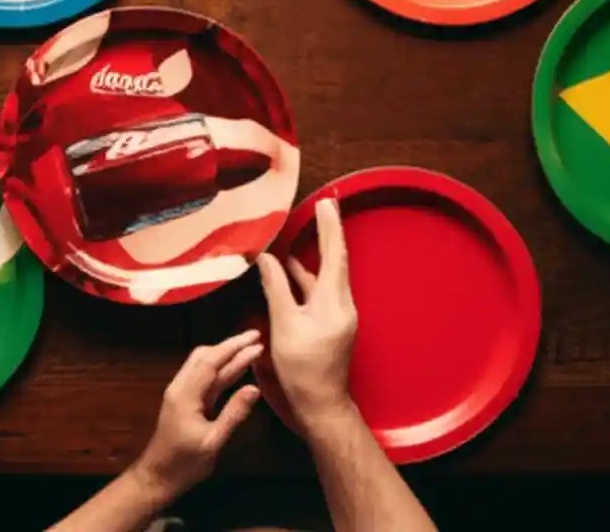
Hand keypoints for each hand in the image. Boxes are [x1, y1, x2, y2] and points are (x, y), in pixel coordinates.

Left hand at [132, 330, 263, 498]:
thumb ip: (233, 413)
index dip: (233, 347)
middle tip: (256, 337)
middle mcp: (181, 387)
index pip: (210, 361)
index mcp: (185, 394)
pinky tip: (238, 368)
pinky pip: (206, 379)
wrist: (158, 476)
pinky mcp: (187, 401)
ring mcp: (183, 393)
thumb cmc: (184, 463)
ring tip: (252, 348)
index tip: (254, 337)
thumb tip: (255, 387)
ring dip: (227, 356)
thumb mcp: (213, 441)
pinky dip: (223, 370)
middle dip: (231, 345)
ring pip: (205, 366)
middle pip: (205, 357)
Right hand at [258, 198, 357, 431]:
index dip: (330, 227)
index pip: (335, 254)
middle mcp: (342, 304)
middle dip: (326, 235)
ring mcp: (338, 316)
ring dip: (312, 257)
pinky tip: (291, 274)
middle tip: (322, 209)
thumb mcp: (284, 325)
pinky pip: (320, 293)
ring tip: (298, 237)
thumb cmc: (303, 370)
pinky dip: (306, 279)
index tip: (327, 203)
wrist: (321, 406)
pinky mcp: (331, 326)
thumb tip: (267, 260)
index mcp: (334, 301)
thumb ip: (277, 289)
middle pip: (334, 261)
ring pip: (325, 278)